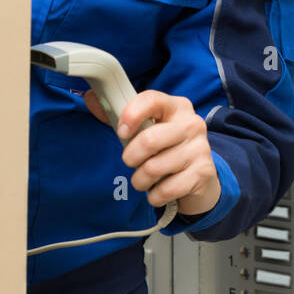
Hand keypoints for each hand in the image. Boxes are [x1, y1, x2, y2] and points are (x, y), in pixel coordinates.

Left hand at [83, 88, 220, 217]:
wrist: (199, 176)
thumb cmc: (165, 147)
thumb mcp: (146, 128)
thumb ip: (119, 114)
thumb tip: (91, 98)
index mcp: (176, 106)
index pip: (151, 100)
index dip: (131, 115)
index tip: (121, 131)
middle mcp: (191, 124)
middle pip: (149, 140)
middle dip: (131, 157)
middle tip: (131, 162)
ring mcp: (200, 148)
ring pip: (154, 168)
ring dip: (141, 180)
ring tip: (145, 179)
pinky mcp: (203, 173)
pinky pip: (166, 189)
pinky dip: (155, 195)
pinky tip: (158, 191)